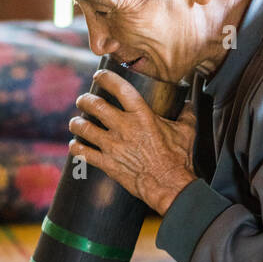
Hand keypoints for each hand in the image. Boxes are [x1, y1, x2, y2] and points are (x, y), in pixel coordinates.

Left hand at [68, 69, 197, 214]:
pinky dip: (76, 148)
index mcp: (142, 115)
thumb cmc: (179, 159)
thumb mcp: (186, 132)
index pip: (119, 88)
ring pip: (85, 128)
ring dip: (76, 123)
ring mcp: (113, 146)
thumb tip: (188, 104)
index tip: (99, 75)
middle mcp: (124, 127)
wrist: (169, 186)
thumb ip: (186, 114)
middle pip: (95, 106)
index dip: (106, 78)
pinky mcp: (108, 164)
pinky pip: (84, 153)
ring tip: (75, 122)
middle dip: (85, 100)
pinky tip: (74, 145)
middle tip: (83, 100)